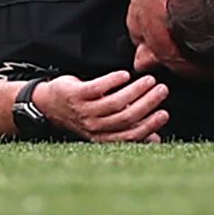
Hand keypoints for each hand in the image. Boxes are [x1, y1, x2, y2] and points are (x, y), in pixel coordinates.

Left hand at [33, 71, 169, 143]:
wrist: (49, 104)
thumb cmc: (83, 114)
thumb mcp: (104, 126)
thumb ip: (128, 130)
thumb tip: (155, 139)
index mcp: (103, 137)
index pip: (130, 135)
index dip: (149, 125)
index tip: (164, 113)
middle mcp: (93, 127)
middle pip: (125, 117)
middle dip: (147, 103)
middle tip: (162, 89)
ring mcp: (84, 111)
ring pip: (114, 102)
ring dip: (135, 90)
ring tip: (149, 80)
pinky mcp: (76, 95)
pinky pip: (98, 88)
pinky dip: (113, 81)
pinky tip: (125, 74)